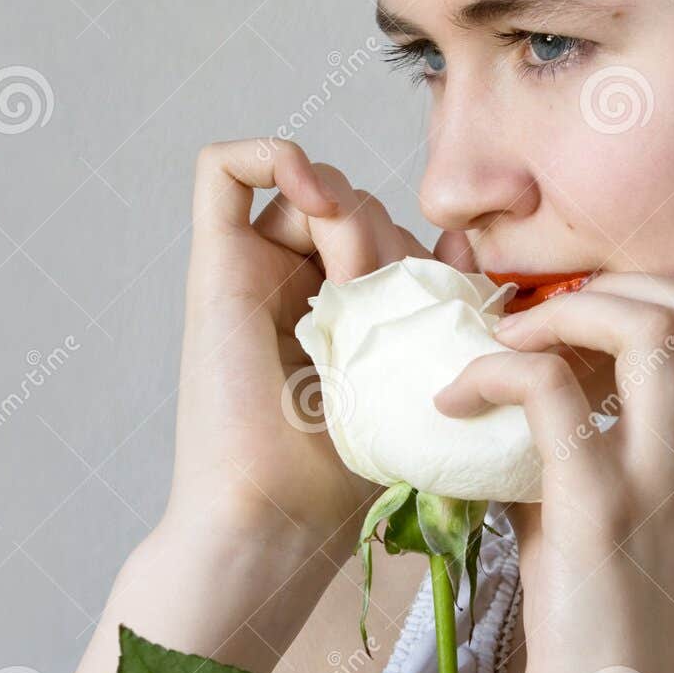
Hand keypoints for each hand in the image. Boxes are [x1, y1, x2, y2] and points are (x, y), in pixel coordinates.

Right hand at [170, 137, 430, 548]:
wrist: (274, 516)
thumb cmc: (341, 475)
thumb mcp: (407, 372)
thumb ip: (429, 306)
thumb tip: (460, 248)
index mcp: (332, 310)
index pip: (382, 233)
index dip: (414, 246)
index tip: (443, 293)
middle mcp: (286, 284)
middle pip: (350, 205)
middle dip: (385, 235)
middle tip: (390, 300)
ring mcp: (247, 271)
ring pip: (309, 189)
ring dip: (350, 218)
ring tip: (357, 288)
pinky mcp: (213, 267)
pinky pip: (223, 171)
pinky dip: (270, 156)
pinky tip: (309, 192)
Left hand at [433, 273, 673, 672]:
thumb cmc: (604, 641)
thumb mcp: (614, 531)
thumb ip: (583, 460)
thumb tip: (513, 402)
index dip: (637, 294)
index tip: (567, 316)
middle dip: (608, 283)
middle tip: (535, 314)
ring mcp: (665, 484)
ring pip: (646, 327)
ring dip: (560, 311)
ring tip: (502, 341)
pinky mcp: (601, 513)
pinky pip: (553, 392)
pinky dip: (495, 372)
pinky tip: (455, 398)